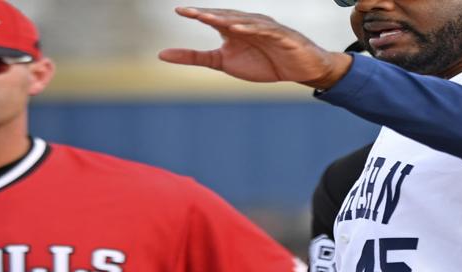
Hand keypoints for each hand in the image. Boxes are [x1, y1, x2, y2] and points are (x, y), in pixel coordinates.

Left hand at [159, 7, 352, 88]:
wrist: (300, 70)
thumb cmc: (263, 63)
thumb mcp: (223, 63)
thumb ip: (194, 57)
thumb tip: (161, 54)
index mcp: (232, 28)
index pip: (212, 19)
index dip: (196, 14)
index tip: (178, 11)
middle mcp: (247, 24)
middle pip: (225, 16)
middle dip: (208, 14)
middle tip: (189, 11)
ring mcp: (265, 27)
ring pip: (243, 20)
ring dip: (226, 19)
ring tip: (208, 18)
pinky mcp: (281, 35)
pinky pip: (264, 29)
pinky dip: (251, 28)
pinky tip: (237, 29)